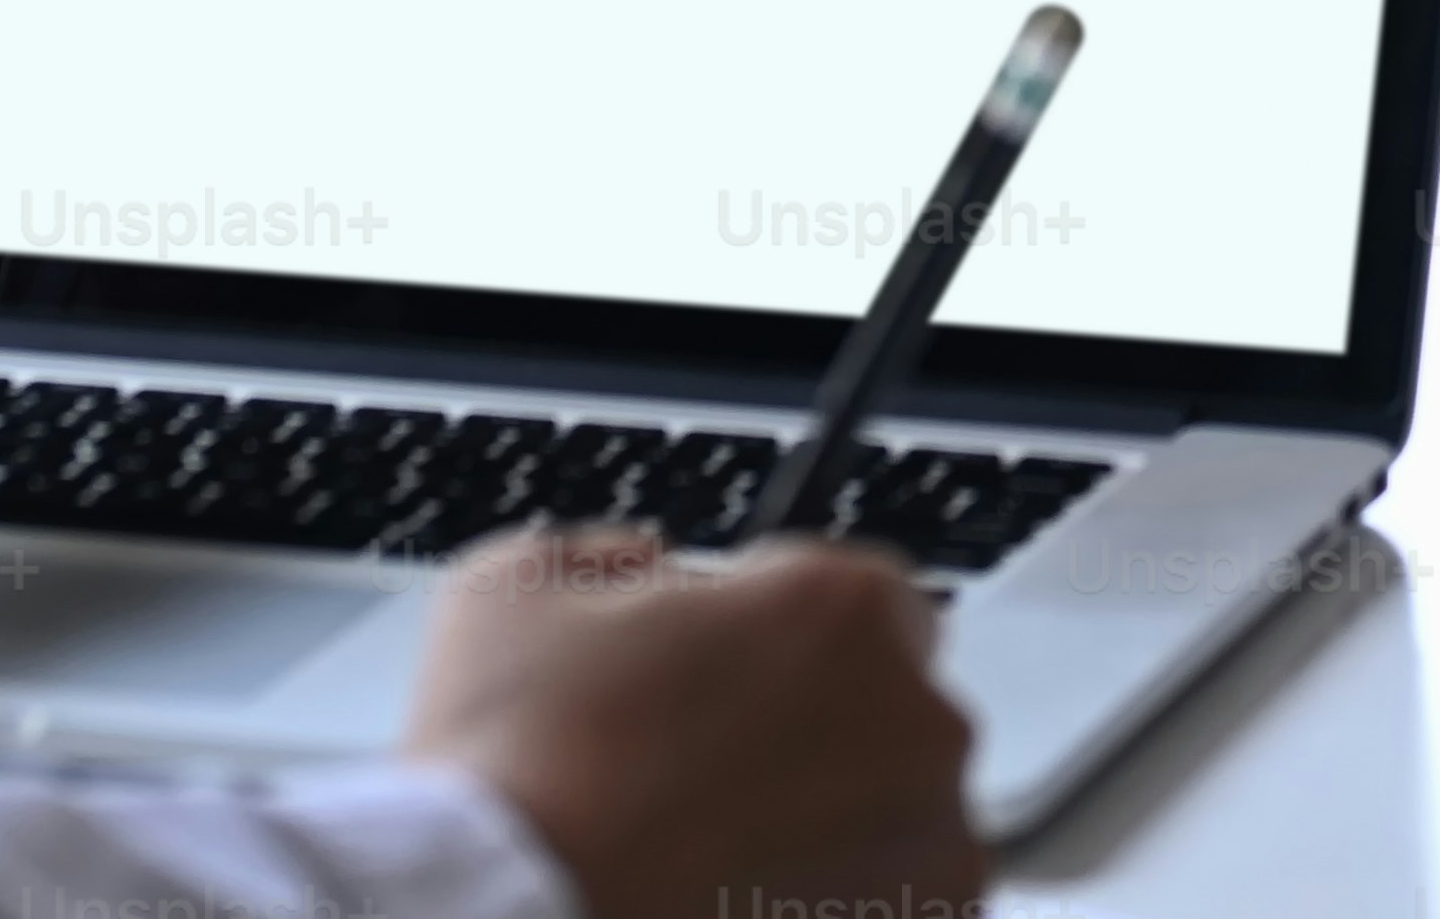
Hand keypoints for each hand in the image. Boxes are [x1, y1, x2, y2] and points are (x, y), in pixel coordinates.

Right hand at [405, 526, 985, 918]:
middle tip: (696, 771)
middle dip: (803, 731)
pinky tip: (725, 898)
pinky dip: (817, 898)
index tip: (721, 669)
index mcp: (845, 612)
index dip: (776, 630)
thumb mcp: (511, 591)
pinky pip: (877, 900)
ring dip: (819, 825)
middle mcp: (918, 724)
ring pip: (885, 817)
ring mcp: (929, 850)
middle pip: (879, 708)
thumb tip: (636, 566)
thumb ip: (600, 555)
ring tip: (702, 850)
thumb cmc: (518, 777)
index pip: (854, 598)